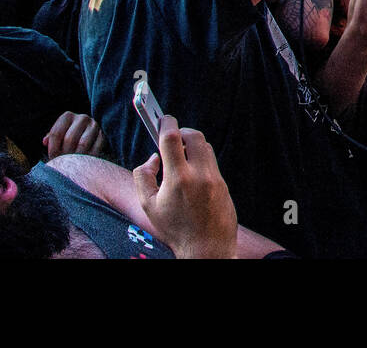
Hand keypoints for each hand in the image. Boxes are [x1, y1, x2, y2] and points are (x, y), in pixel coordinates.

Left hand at [42, 111, 106, 158]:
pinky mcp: (103, 134)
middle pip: (69, 139)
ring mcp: (94, 125)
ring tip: (72, 163)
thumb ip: (51, 137)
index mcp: (67, 116)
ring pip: (83, 144)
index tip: (53, 158)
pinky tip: (83, 162)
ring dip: (76, 157)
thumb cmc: (69, 135)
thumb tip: (45, 142)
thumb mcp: (59, 133)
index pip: (56, 133)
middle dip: (64, 154)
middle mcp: (82, 118)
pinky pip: (96, 148)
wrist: (89, 133)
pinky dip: (88, 157)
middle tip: (63, 163)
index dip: (53, 149)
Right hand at [132, 114, 236, 258]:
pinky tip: (191, 175)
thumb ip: (143, 176)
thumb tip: (153, 158)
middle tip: (171, 139)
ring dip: (192, 146)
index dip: (165, 123)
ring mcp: (215, 178)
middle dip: (181, 132)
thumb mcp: (148, 206)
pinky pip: (211, 162)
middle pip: (193, 135)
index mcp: (178, 179)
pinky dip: (200, 161)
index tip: (161, 119)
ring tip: (180, 159)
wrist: (206, 248)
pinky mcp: (224, 183)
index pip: (172, 138)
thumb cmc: (175, 229)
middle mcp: (200, 175)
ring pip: (205, 147)